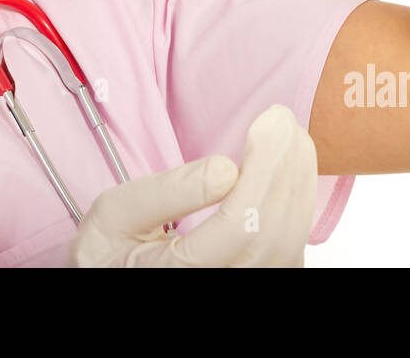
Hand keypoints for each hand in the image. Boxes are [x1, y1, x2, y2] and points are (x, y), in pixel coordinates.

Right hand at [67, 104, 316, 266]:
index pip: (238, 226)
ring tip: (293, 137)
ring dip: (298, 186)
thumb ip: (165, 193)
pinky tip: (292, 172)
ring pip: (288, 246)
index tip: (268, 122)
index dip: (263, 170)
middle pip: (271, 234)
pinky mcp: (257, 284)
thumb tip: (227, 168)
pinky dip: (297, 207)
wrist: (113, 275)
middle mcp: (216, 287)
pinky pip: (290, 251)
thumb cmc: (111, 248)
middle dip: (286, 169)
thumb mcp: (116, 213)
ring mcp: (239, 290)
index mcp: (174, 274)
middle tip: (285, 119)